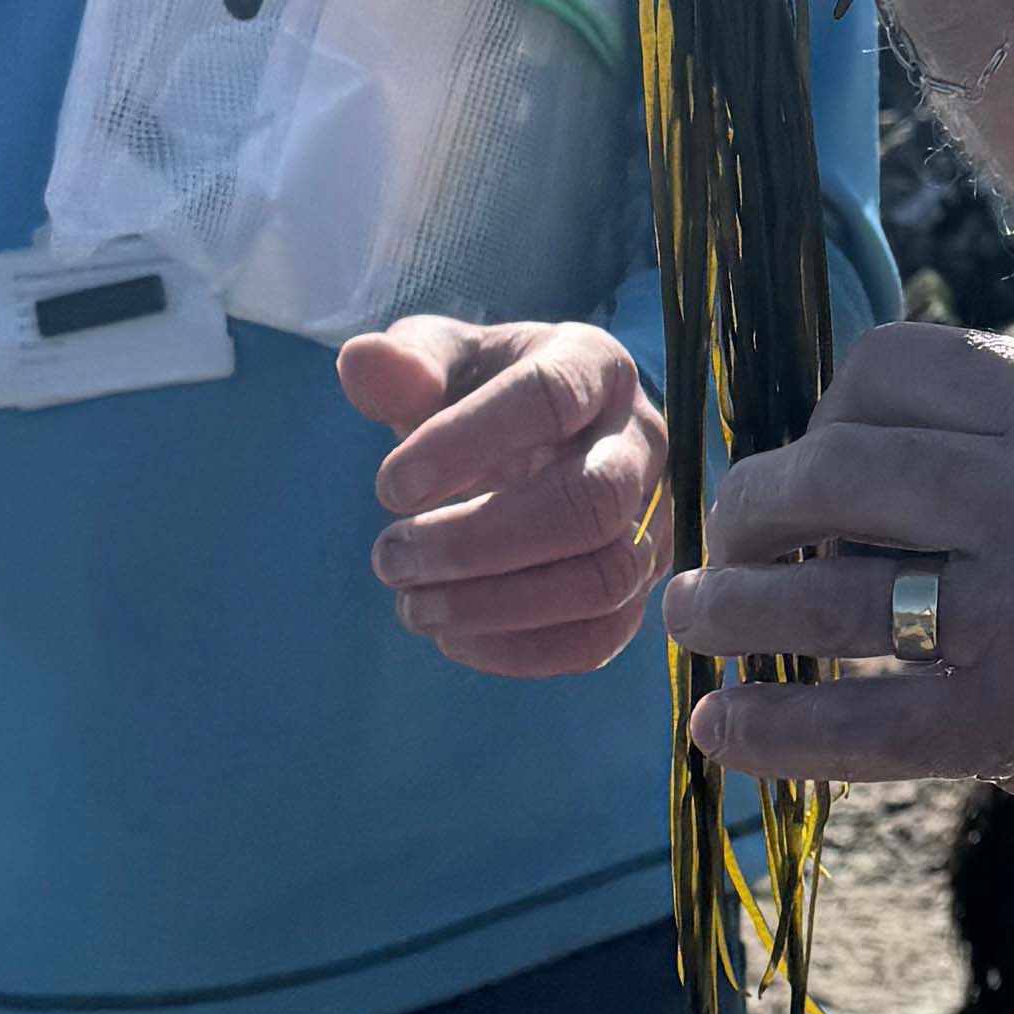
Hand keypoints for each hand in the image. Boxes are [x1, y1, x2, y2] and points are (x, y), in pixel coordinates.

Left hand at [343, 314, 675, 678]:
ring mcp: (651, 519)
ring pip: (606, 579)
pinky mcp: (641, 585)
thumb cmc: (483, 392)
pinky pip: (604, 636)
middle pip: (593, 501)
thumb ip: (406, 362)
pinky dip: (523, 651)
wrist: (536, 436)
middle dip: (480, 542)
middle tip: (389, 558)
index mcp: (594, 366)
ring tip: (414, 606)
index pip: (549, 398)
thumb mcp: (443, 362)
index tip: (388, 489)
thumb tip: (362, 362)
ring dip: (499, 606)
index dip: (468, 443)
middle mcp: (641, 441)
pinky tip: (453, 640)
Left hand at [649, 328, 1013, 854]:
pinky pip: (862, 722)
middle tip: (727, 536)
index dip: (828, 409)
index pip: (894, 366)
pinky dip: (774, 731)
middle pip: (839, 467)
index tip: (815, 455)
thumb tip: (885, 432)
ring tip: (695, 616)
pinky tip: (722, 730)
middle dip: (757, 502)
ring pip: (830, 590)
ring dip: (737, 606)